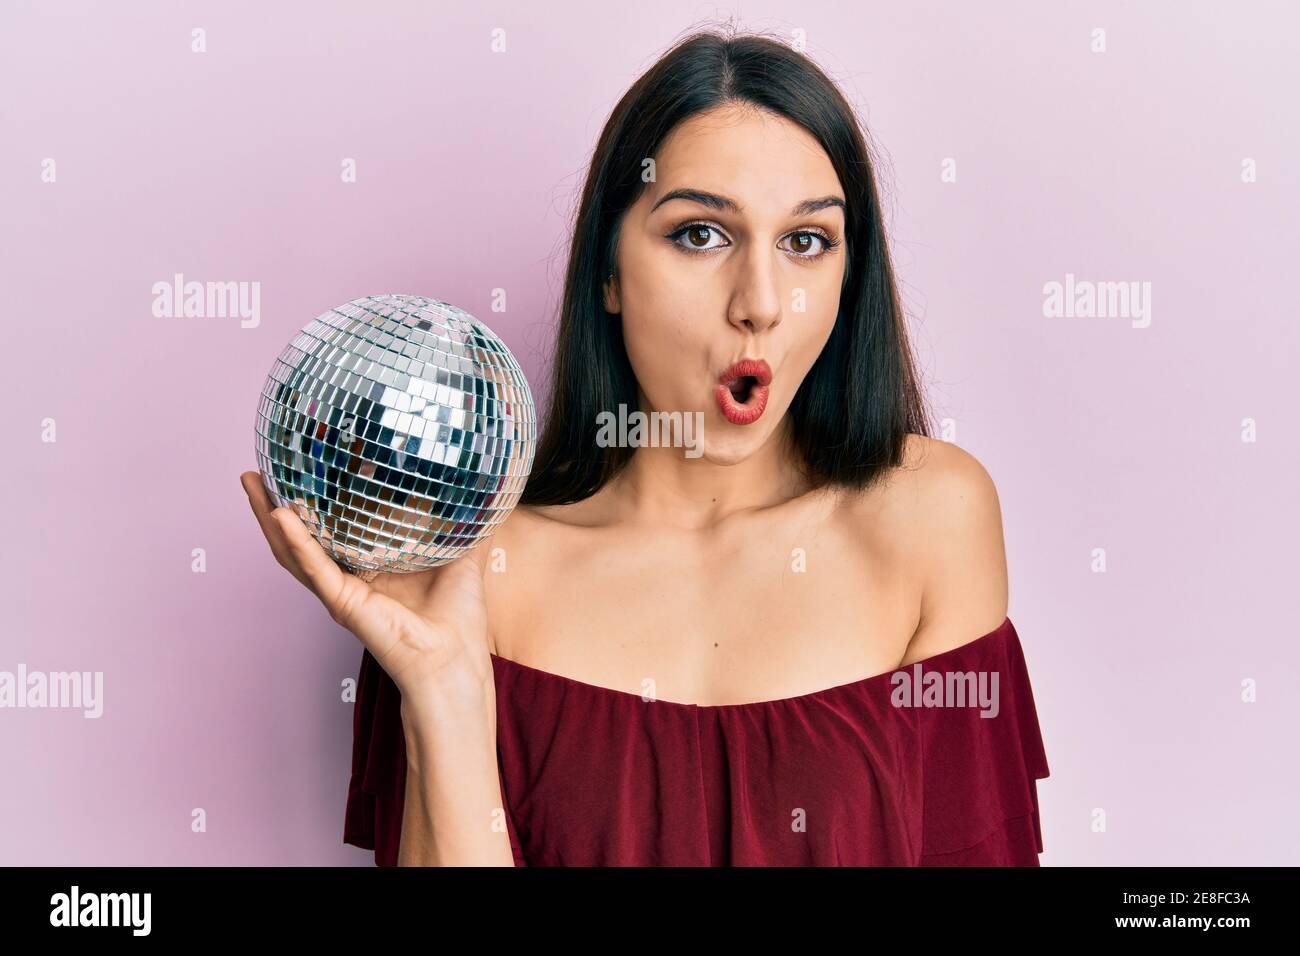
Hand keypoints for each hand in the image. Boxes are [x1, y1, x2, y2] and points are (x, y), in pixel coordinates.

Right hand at [240, 470, 495, 706]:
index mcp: (372, 566)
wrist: (457, 658)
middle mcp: (350, 578)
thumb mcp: (464, 557)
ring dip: (268, 517)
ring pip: (292, 551)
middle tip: (256, 470)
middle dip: (272, 504)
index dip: (316, 500)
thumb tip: (486, 492)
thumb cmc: (459, 618)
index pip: (335, 528)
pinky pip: (314, 568)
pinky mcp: (343, 602)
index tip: (302, 465)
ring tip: (252, 484)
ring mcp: (341, 591)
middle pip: (300, 537)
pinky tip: (280, 516)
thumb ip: (467, 526)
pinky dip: (296, 542)